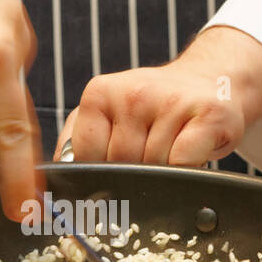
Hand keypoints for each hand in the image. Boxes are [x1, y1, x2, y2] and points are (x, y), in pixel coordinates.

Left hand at [55, 26, 261, 165]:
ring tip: (172, 150)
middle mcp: (133, 93)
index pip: (88, 157)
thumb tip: (51, 180)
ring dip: (164, 173)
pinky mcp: (208, 114)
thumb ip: (75, 143)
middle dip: (134, 176)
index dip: (102, 174)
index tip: (116, 168)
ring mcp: (172, 102)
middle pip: (122, 166)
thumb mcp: (107, 114)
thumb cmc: (154, 108)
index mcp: (99, 93)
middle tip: (150, 160)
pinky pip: (184, 164)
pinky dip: (187, 170)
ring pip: (154, 169)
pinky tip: (192, 151)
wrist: (210, 81)